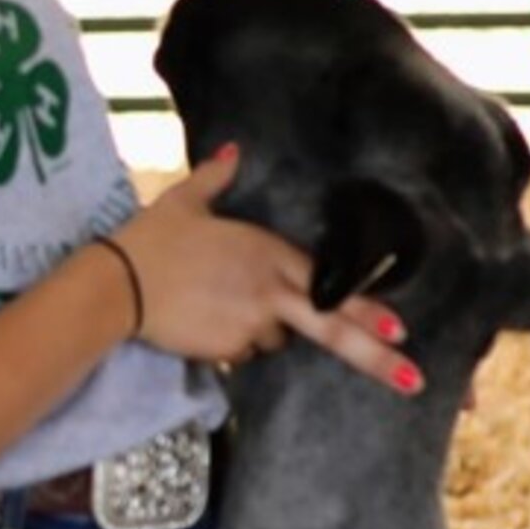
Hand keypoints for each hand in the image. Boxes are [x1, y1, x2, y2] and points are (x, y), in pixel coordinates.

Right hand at [104, 150, 418, 390]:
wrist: (116, 285)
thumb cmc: (150, 239)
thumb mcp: (183, 202)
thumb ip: (215, 177)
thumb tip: (233, 149)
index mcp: (268, 253)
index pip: (328, 284)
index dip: (364, 308)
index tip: (400, 329)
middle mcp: (269, 292)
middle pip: (332, 328)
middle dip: (376, 354)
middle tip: (413, 380)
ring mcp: (250, 324)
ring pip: (276, 336)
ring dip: (264, 327)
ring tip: (216, 305)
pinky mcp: (227, 349)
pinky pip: (243, 350)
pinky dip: (233, 341)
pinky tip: (202, 322)